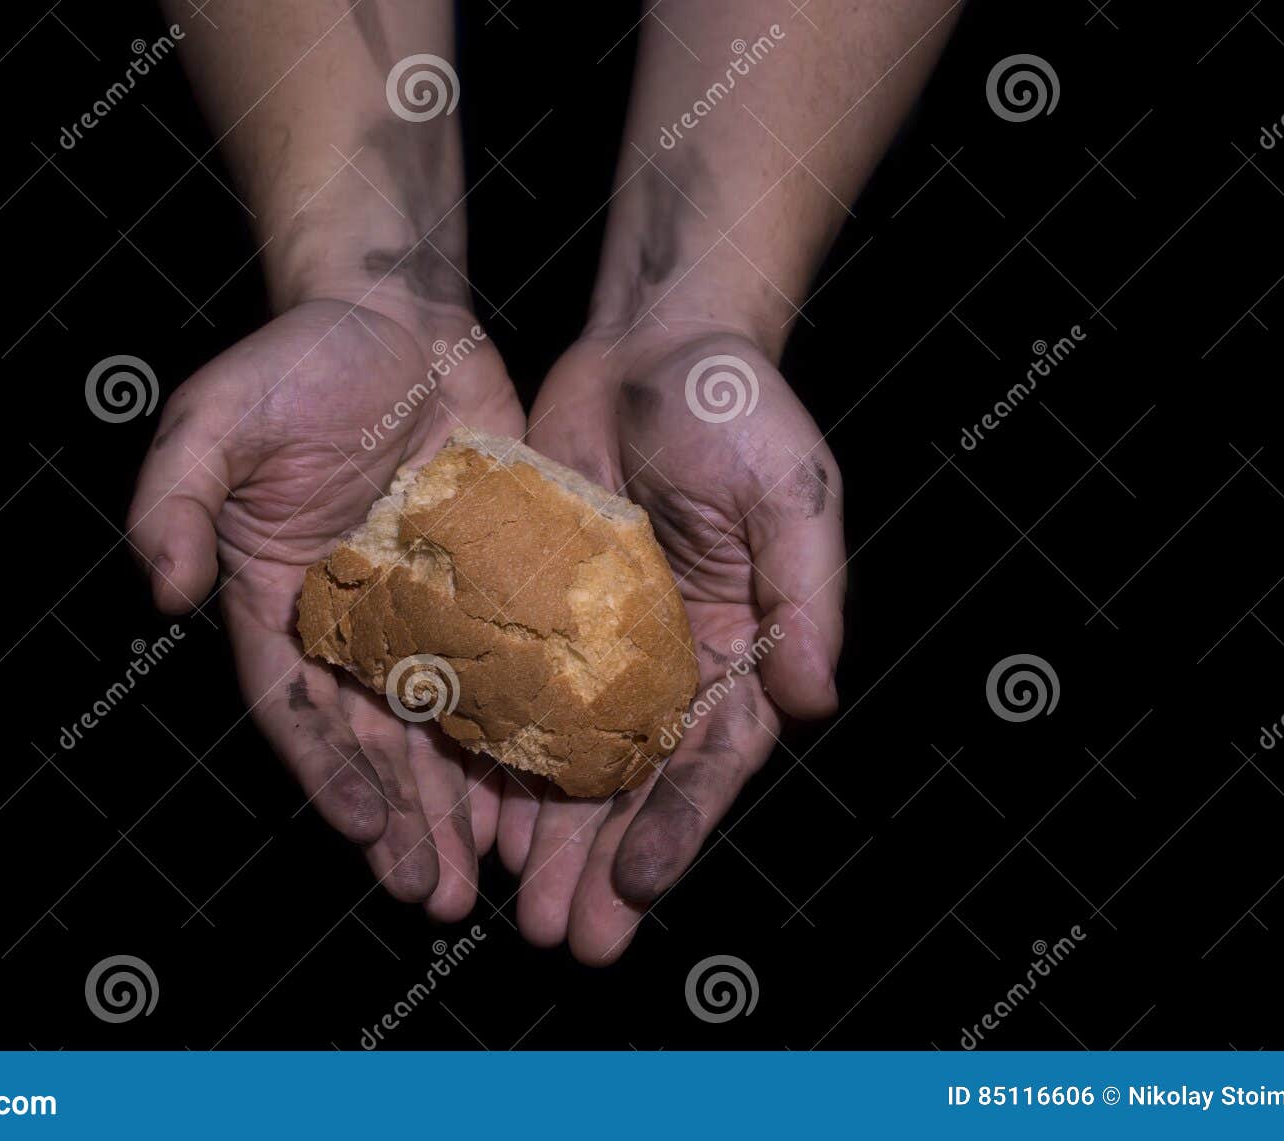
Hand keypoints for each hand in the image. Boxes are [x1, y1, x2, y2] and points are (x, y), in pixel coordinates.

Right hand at [127, 288, 523, 919]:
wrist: (398, 319)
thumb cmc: (297, 363)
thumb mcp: (214, 420)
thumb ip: (176, 501)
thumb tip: (164, 592)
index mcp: (286, 604)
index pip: (301, 711)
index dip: (329, 777)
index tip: (366, 833)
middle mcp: (359, 625)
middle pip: (379, 744)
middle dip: (405, 821)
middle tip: (435, 893)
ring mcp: (432, 611)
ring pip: (450, 727)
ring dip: (466, 803)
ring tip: (491, 875)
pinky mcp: (497, 586)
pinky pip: (517, 668)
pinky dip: (531, 727)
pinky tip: (555, 782)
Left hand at [504, 323, 845, 962]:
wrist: (650, 348)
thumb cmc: (739, 410)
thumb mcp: (792, 493)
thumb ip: (808, 598)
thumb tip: (814, 701)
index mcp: (738, 647)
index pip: (709, 757)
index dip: (676, 824)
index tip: (637, 887)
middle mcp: (668, 660)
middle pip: (632, 781)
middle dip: (599, 860)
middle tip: (565, 936)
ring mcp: (598, 642)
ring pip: (566, 756)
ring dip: (542, 833)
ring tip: (510, 905)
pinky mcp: (537, 609)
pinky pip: (510, 694)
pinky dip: (491, 754)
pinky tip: (469, 813)